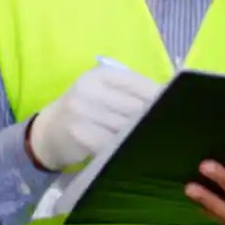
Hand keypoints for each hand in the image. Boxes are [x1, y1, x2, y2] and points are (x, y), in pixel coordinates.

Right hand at [27, 64, 159, 170]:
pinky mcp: (80, 134)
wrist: (47, 132)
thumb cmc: (85, 110)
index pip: (140, 85)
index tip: (177, 109)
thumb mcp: (103, 92)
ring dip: (142, 135)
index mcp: (101, 75)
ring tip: (156, 141)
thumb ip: (132, 92)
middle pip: (135, 107)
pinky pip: (112, 143)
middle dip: (153, 119)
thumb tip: (171, 98)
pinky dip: (126, 147)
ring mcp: (83, 112)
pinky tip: (134, 150)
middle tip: (170, 129)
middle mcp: (90, 90)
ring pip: (126, 126)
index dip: (160, 98)